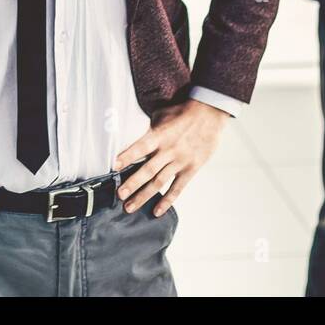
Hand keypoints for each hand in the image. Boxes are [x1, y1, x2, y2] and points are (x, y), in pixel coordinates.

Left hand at [113, 99, 229, 216]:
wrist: (210, 114)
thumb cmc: (182, 113)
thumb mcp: (162, 115)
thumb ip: (148, 129)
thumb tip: (132, 138)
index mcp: (160, 135)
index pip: (141, 147)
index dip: (127, 156)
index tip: (114, 167)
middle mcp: (169, 150)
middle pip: (148, 170)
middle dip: (132, 184)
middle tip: (120, 195)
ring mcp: (180, 161)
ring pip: (159, 182)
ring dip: (144, 196)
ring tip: (130, 207)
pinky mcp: (191, 169)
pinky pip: (178, 188)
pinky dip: (167, 201)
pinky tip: (157, 211)